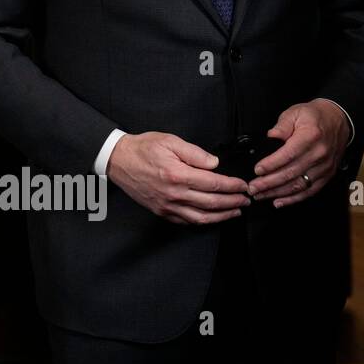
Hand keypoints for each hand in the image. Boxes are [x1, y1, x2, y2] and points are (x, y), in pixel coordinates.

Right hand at [107, 131, 250, 224]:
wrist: (118, 160)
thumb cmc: (142, 148)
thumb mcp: (170, 141)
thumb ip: (195, 153)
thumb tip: (214, 164)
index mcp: (177, 174)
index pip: (214, 183)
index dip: (232, 185)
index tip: (243, 185)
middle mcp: (173, 193)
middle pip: (212, 203)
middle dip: (233, 202)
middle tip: (246, 200)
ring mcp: (167, 205)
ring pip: (201, 217)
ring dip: (222, 216)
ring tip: (235, 211)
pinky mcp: (161, 211)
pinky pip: (186, 221)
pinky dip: (202, 221)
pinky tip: (211, 217)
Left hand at [247, 100, 350, 207]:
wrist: (339, 120)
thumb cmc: (313, 116)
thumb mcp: (295, 113)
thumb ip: (281, 126)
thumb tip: (270, 137)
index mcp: (310, 136)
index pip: (288, 154)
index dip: (271, 164)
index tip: (257, 170)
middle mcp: (319, 154)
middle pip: (292, 172)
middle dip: (269, 183)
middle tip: (252, 188)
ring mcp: (325, 167)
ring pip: (299, 185)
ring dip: (278, 193)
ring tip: (260, 196)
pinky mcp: (327, 175)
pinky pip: (310, 191)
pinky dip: (294, 198)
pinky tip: (279, 202)